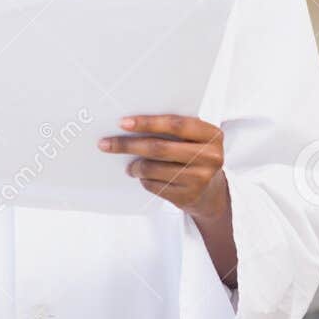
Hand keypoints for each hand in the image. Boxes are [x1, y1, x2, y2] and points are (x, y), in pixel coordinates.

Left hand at [98, 114, 228, 217]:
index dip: (147, 123)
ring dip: (134, 166)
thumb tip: (131, 123)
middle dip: (128, 145)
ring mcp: (200, 178)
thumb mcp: (195, 138)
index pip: (175, 124)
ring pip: (153, 169)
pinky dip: (144, 180)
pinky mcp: (188, 196)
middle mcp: (210, 156)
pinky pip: (155, 185)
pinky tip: (144, 177)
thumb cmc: (195, 155)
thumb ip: (174, 128)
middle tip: (106, 144)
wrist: (211, 192)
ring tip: (129, 166)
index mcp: (212, 135)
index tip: (123, 122)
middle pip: (159, 148)